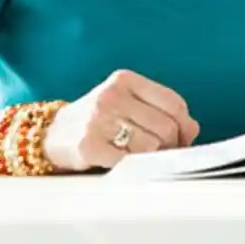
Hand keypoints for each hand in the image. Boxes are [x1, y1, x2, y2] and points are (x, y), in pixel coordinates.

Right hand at [44, 70, 199, 171]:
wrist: (52, 134)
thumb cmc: (100, 119)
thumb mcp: (128, 102)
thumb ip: (160, 109)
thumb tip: (192, 129)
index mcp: (124, 80)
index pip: (173, 102)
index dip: (185, 124)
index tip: (184, 137)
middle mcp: (111, 96)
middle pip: (165, 125)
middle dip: (171, 144)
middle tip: (162, 151)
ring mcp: (98, 120)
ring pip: (150, 145)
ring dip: (152, 156)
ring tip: (140, 155)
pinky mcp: (88, 145)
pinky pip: (129, 160)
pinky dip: (133, 165)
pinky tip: (124, 161)